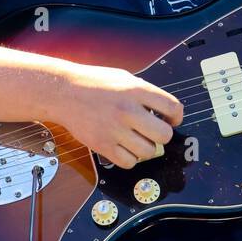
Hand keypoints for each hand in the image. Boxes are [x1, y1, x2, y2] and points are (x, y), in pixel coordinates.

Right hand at [54, 65, 183, 169]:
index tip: (172, 120)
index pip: (173, 108)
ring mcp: (115, 130)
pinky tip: (125, 147)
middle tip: (154, 132)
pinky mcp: (102, 145)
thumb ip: (145, 93)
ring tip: (137, 139)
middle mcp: (128, 110)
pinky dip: (130, 158)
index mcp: (136, 90)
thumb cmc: (94, 83)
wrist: (64, 92)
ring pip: (148, 152)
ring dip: (146, 148)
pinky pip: (129, 162)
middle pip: (164, 135)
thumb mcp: (125, 78)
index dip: (177, 117)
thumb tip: (166, 111)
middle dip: (162, 135)